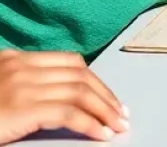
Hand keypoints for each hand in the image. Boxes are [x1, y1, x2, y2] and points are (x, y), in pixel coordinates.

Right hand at [0, 50, 128, 143]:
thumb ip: (24, 83)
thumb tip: (53, 94)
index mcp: (17, 59)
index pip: (70, 62)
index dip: (95, 79)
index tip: (108, 96)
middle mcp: (22, 67)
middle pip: (80, 75)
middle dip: (105, 95)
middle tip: (121, 112)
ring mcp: (23, 86)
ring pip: (79, 92)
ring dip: (104, 110)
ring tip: (118, 125)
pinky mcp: (23, 108)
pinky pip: (67, 113)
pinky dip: (90, 124)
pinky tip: (102, 134)